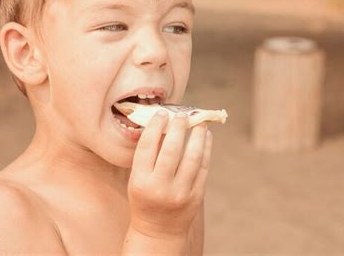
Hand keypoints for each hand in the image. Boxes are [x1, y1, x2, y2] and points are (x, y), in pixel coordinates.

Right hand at [127, 110, 212, 238]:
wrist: (159, 230)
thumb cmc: (145, 198)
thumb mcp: (137, 179)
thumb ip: (148, 156)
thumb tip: (163, 124)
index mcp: (140, 181)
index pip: (147, 147)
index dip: (155, 127)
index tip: (162, 113)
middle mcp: (160, 187)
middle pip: (170, 150)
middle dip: (177, 128)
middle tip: (181, 115)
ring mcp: (180, 193)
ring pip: (192, 157)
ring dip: (196, 136)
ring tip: (199, 122)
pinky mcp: (196, 196)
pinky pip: (203, 167)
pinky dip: (206, 149)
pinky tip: (206, 137)